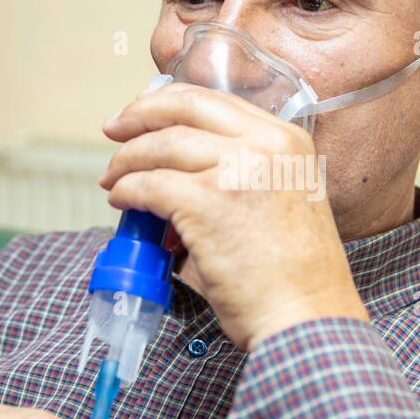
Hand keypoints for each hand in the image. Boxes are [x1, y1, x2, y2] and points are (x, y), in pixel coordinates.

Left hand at [99, 82, 370, 350]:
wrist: (307, 317)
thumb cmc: (296, 279)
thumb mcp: (282, 202)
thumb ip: (237, 178)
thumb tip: (175, 178)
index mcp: (288, 141)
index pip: (216, 101)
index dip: (170, 103)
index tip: (144, 113)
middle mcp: (265, 145)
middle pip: (185, 108)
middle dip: (140, 114)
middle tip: (114, 129)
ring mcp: (236, 170)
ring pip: (162, 145)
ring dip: (127, 160)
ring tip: (112, 179)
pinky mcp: (207, 202)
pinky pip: (149, 185)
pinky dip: (128, 191)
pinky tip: (122, 201)